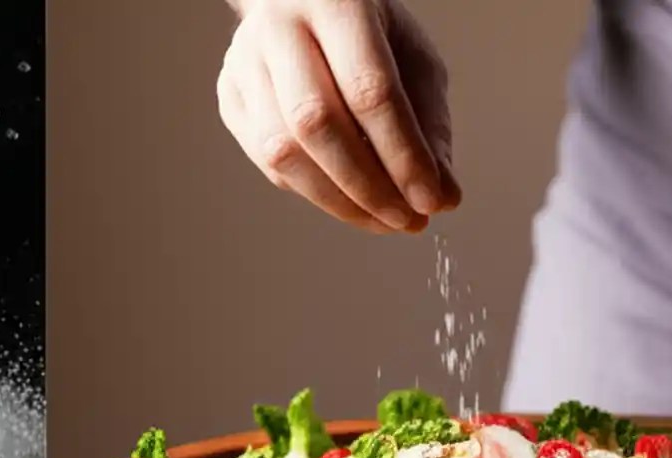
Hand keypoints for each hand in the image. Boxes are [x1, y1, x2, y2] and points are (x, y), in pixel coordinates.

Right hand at [217, 0, 460, 233]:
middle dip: (366, 186)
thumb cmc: (369, 31)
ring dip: (336, 200)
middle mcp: (279, 28)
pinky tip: (345, 198)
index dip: (403, 155)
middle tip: (405, 221)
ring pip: (282, 151)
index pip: (370, 91)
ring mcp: (244, 63)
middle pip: (316, 122)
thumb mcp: (412, 59)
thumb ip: (428, 124)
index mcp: (336, 2)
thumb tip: (441, 197)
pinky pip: (267, 161)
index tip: (431, 201)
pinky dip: (311, 190)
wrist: (303, 0)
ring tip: (379, 221)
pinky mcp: (230, 95)